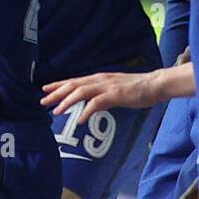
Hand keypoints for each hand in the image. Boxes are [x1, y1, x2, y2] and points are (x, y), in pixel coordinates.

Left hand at [41, 68, 170, 122]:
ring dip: (68, 102)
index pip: (74, 81)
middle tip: (43, 102)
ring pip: (81, 92)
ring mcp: (107, 87)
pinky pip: (97, 103)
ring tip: (57, 112)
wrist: (155, 84)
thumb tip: (90, 105)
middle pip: (73, 85)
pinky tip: (80, 119)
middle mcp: (100, 80)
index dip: (58, 85)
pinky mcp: (116, 95)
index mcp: (98, 79)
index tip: (45, 90)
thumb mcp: (114, 90)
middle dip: (57, 93)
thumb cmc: (136, 88)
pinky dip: (87, 111)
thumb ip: (101, 96)